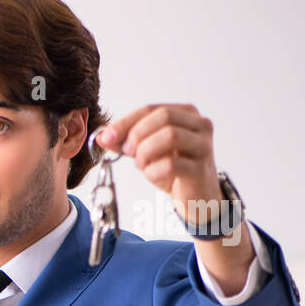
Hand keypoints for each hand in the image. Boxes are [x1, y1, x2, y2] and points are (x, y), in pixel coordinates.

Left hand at [93, 103, 221, 226]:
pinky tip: (152, 175)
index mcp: (186, 113)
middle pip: (163, 116)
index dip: (126, 122)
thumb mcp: (146, 151)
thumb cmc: (173, 170)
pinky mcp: (200, 169)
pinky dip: (153, 171)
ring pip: (170, 135)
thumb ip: (126, 141)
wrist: (195, 197)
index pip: (151, 108)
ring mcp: (203, 146)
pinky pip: (171, 164)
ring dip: (146, 151)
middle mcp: (199, 125)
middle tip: (127, 152)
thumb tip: (101, 135)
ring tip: (141, 164)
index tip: (107, 137)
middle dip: (138, 134)